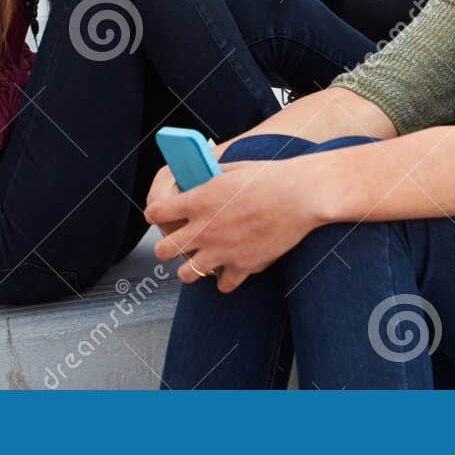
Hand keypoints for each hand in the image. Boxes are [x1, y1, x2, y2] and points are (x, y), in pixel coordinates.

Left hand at [146, 160, 325, 291]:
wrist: (300, 195)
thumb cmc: (269, 176)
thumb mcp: (231, 169)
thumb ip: (208, 180)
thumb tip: (194, 184)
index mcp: (197, 200)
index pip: (154, 213)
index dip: (156, 214)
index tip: (162, 215)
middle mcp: (203, 228)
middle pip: (163, 250)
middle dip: (167, 247)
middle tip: (180, 242)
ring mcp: (221, 250)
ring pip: (186, 274)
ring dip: (191, 268)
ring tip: (202, 260)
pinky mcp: (242, 266)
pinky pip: (221, 284)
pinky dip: (225, 278)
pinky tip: (231, 267)